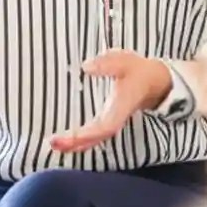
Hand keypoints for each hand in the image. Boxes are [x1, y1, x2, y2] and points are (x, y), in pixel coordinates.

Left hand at [49, 50, 172, 153]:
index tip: (70, 136)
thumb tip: (85, 67)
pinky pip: (92, 137)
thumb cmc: (138, 71)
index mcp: (119, 108)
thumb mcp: (125, 62)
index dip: (87, 133)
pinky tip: (65, 142)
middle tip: (53, 142)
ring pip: (93, 140)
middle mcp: (114, 120)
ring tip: (54, 145)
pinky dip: (78, 141)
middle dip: (74, 142)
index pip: (103, 127)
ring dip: (74, 145)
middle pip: (95, 138)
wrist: (153, 82)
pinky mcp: (106, 122)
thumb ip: (107, 63)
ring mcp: (110, 122)